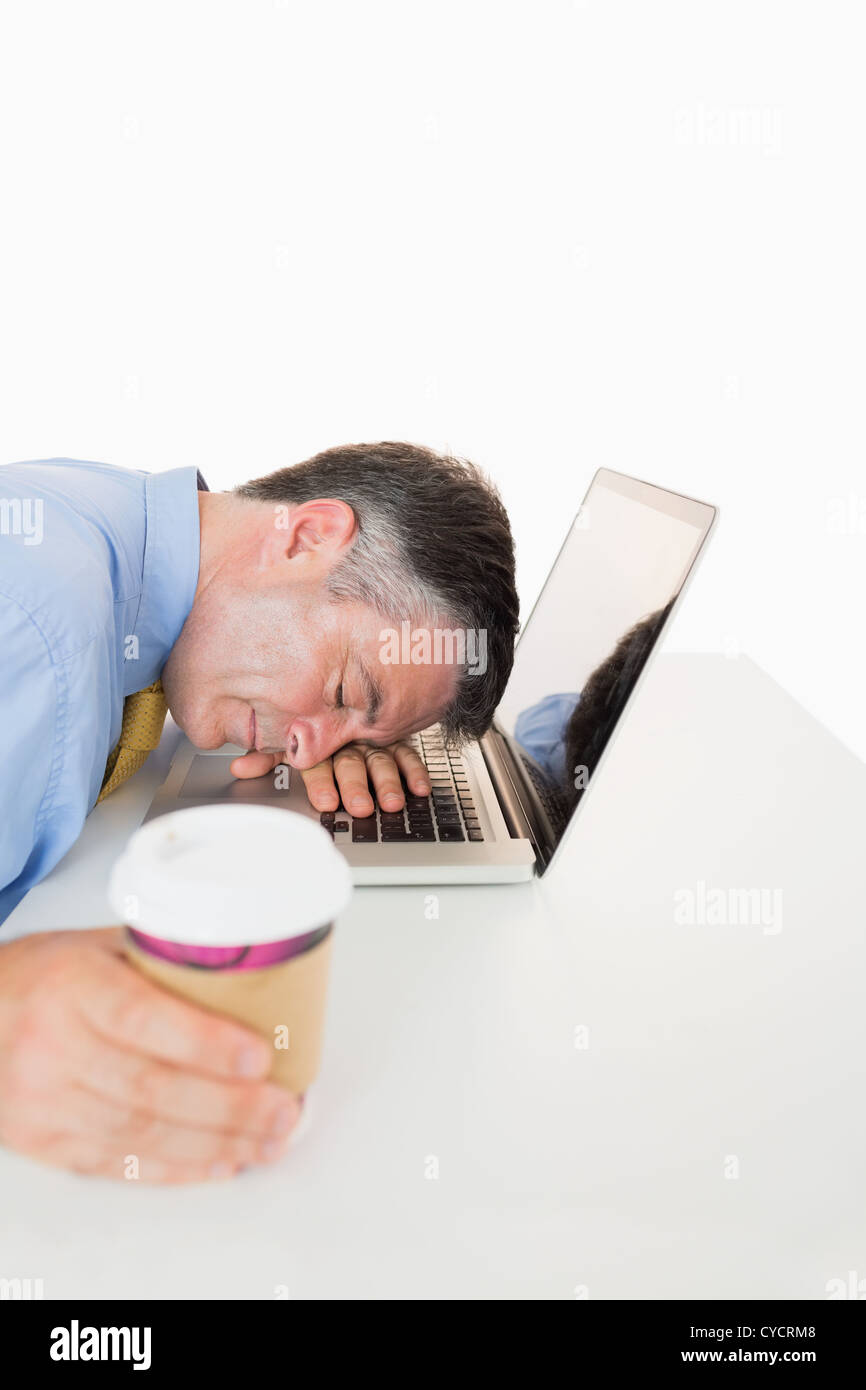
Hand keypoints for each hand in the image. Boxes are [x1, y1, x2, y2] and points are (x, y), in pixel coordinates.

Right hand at [0, 928, 301, 1182]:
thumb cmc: (42, 976)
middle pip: (151, 1089)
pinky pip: (117, 1164)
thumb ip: (163, 961)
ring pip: (140, 1135)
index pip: (142, 1019)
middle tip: (282, 1110)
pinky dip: (175, 1168)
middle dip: (230, 1107)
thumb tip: (252, 974)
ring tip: (265, 1142)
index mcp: (72, 986)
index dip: (205, 1043)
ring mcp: (44, 1101)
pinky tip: (218, 1163)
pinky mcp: (43, 1142)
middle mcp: (53, 1046)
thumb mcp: (97, 947)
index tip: (259, 1056)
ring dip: (214, 1145)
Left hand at [230, 740, 430, 817]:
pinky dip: (415, 770)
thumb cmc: (313, 725)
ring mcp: (372, 738)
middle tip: (359, 807)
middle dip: (355, 785)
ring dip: (388, 782)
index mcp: (319, 739)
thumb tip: (240, 766)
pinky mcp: (395, 738)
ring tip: (392, 803)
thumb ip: (267, 755)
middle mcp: (346, 738)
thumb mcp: (287, 740)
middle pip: (351, 762)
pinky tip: (420, 788)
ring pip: (381, 759)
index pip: (318, 762)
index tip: (325, 801)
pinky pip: (407, 753)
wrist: (344, 686)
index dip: (321, 782)